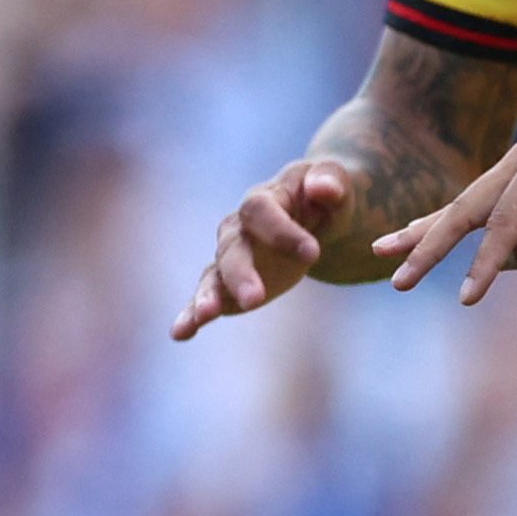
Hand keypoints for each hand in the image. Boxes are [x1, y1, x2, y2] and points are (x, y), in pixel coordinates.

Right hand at [171, 161, 358, 340]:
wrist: (316, 213)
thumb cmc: (326, 196)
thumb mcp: (336, 182)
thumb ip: (330, 181)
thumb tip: (325, 188)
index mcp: (265, 199)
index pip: (262, 211)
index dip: (282, 232)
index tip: (313, 254)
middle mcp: (239, 228)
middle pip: (232, 248)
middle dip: (241, 274)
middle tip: (255, 299)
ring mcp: (231, 256)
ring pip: (214, 275)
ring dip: (208, 296)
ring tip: (204, 316)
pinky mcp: (231, 283)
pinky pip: (210, 296)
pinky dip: (192, 315)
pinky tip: (180, 333)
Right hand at [376, 120, 516, 301]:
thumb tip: (499, 262)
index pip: (504, 223)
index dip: (484, 265)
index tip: (466, 300)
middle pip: (467, 209)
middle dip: (430, 247)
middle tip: (399, 280)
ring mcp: (516, 166)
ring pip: (463, 205)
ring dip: (424, 232)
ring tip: (382, 252)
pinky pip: (477, 205)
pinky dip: (445, 222)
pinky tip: (412, 234)